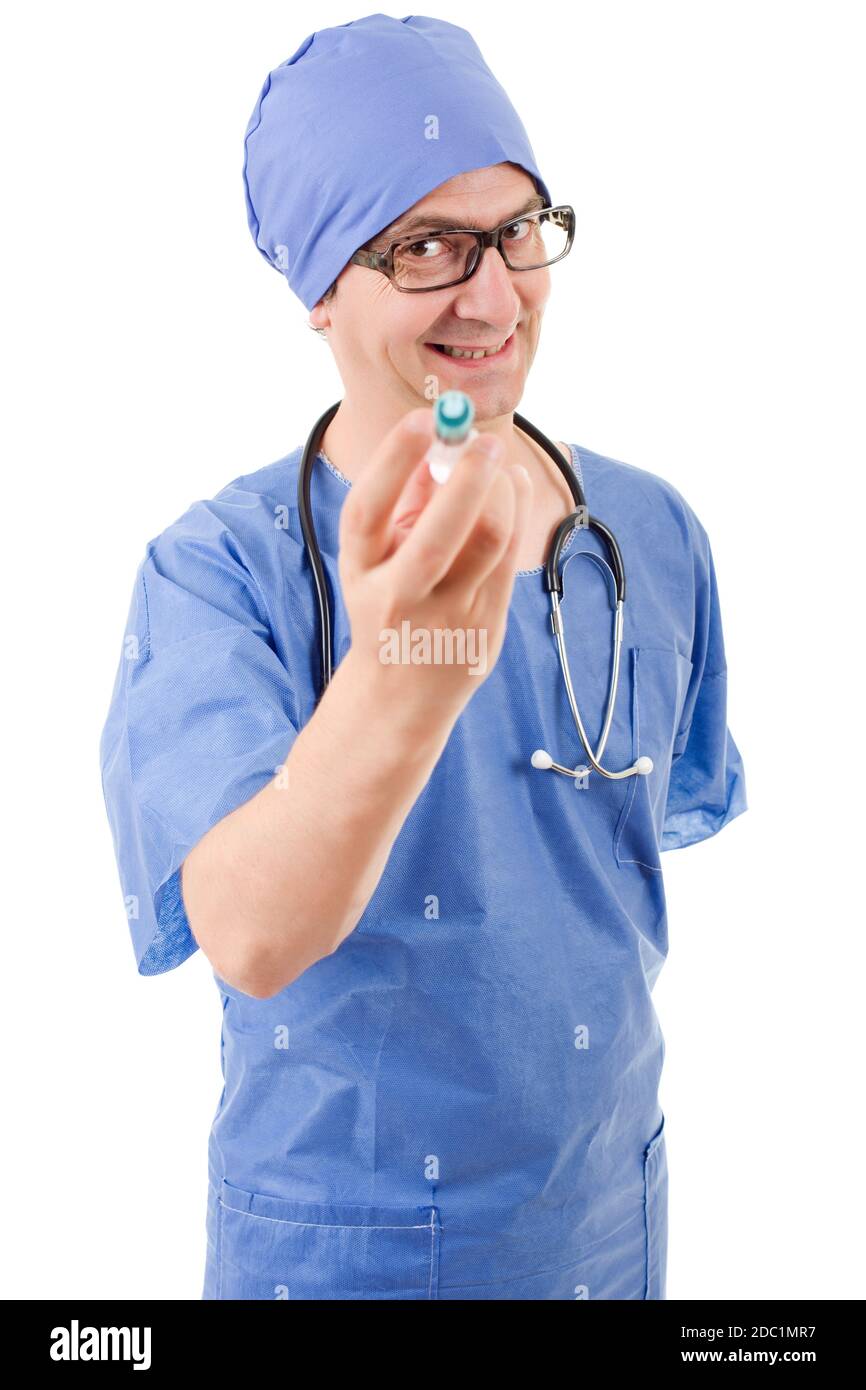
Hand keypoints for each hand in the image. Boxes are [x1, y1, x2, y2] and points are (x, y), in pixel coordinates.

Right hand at [337, 406, 531, 729]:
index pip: (368, 510)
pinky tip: (514, 488)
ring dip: (502, 492)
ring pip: (488, 543)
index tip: (422, 419)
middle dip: (468, 479)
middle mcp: (399, 598)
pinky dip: (517, 513)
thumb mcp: (376, 558)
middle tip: (485, 440)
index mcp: (360, 572)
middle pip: (438, 535)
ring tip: (500, 465)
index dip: (394, 460)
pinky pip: (509, 560)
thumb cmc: (388, 604)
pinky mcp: (486, 630)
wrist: (399, 694)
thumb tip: (441, 444)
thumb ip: (405, 503)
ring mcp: (447, 619)